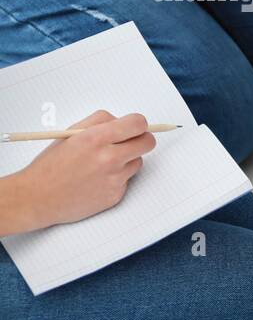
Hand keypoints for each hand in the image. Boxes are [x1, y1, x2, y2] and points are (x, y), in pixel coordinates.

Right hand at [5, 112, 155, 232]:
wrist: (37, 198)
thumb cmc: (50, 166)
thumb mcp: (70, 134)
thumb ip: (99, 122)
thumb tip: (123, 121)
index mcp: (96, 139)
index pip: (138, 124)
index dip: (138, 124)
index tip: (134, 127)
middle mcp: (109, 158)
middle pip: (148, 142)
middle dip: (141, 139)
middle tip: (129, 142)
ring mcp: (114, 179)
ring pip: (138, 161)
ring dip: (127, 160)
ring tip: (102, 163)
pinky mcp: (115, 195)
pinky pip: (127, 180)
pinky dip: (117, 178)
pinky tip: (96, 179)